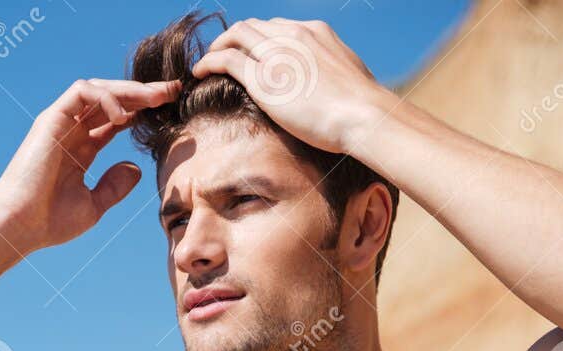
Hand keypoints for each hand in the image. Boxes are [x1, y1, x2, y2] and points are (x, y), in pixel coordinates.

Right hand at [0, 77, 178, 252]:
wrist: (20, 225)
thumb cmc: (49, 221)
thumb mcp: (93, 206)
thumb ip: (114, 186)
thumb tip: (136, 168)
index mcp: (81, 149)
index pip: (115, 120)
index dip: (141, 112)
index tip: (168, 112)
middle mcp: (71, 131)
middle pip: (112, 100)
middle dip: (143, 93)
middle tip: (173, 92)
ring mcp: (61, 122)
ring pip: (99, 89)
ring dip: (130, 89)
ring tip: (157, 96)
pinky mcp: (52, 118)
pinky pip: (82, 92)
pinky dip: (106, 97)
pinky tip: (125, 115)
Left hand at [192, 18, 388, 154]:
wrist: (362, 114)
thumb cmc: (363, 108)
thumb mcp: (349, 78)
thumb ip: (332, 75)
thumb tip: (335, 89)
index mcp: (314, 32)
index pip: (278, 26)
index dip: (260, 38)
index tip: (252, 53)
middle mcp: (293, 34)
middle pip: (254, 26)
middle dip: (236, 38)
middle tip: (223, 53)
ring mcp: (276, 53)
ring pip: (236, 36)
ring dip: (218, 46)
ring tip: (207, 62)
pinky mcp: (263, 78)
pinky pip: (226, 60)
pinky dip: (209, 62)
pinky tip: (199, 72)